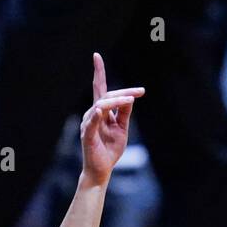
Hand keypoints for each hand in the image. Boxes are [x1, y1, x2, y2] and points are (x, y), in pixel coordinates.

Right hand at [79, 52, 144, 186]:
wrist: (101, 170)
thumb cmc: (110, 150)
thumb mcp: (122, 129)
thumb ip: (124, 114)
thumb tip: (130, 98)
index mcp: (100, 112)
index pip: (99, 88)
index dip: (98, 72)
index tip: (96, 56)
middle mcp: (92, 114)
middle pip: (105, 95)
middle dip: (123, 92)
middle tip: (139, 92)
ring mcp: (88, 124)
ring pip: (101, 106)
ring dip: (116, 101)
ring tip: (130, 99)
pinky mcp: (87, 135)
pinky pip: (91, 123)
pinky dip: (96, 115)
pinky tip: (100, 109)